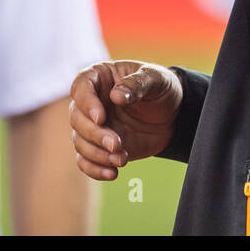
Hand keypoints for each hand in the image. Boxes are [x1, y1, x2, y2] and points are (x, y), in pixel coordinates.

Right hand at [69, 60, 182, 180]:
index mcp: (100, 77)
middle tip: (116, 144)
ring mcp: (94, 125)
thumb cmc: (161, 88)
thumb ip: (136, 84)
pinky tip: (112, 173)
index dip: (87, 103)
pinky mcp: (99, 146)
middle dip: (95, 134)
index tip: (101, 118)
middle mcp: (91, 102)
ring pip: (80, 141)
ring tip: (121, 158)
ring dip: (97, 154)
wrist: (173, 114)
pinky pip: (86, 160)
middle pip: (77, 118)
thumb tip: (116, 96)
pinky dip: (95, 169)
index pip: (81, 86)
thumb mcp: (155, 79)